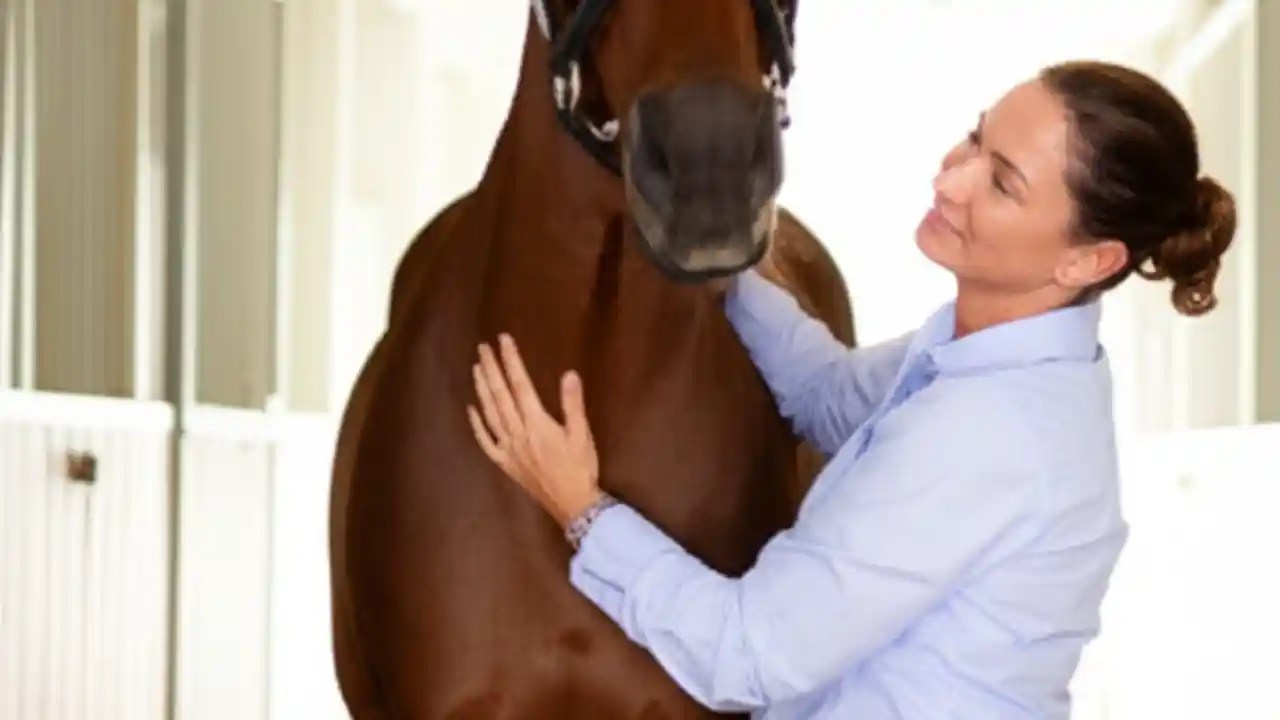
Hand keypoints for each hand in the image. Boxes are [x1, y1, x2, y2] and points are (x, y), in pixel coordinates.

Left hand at [467, 333, 602, 529]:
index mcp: (537, 423)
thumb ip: (573, 404)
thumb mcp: (582, 435)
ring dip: (481, 389)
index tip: (504, 340)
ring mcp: (508, 449)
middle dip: (491, 369)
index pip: (520, 384)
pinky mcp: (505, 463)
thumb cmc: (581, 468)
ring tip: (476, 368)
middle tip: (482, 347)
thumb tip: (569, 374)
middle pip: (499, 395)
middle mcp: (517, 433)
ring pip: (489, 414)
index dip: (511, 361)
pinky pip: (486, 441)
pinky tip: (471, 409)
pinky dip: (477, 424)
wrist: (572, 504)